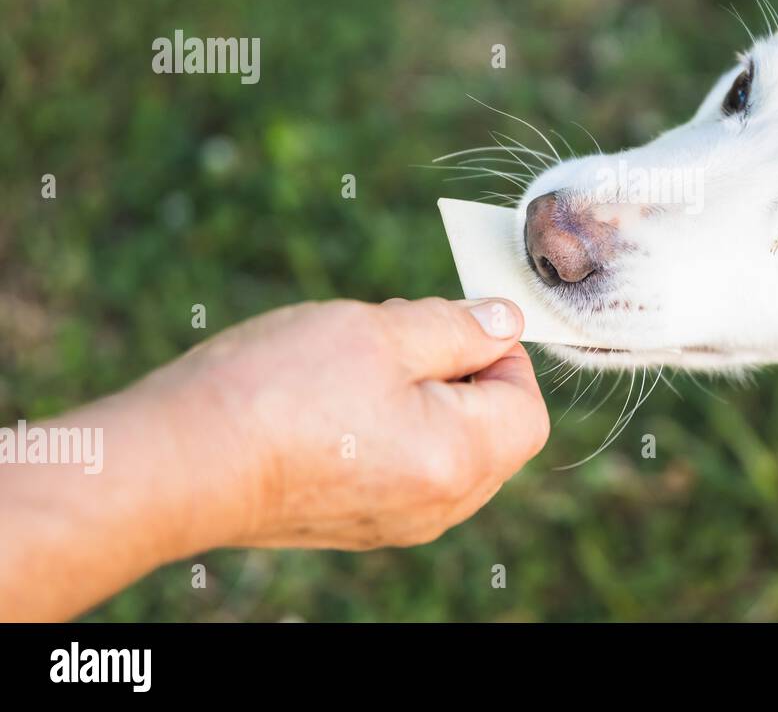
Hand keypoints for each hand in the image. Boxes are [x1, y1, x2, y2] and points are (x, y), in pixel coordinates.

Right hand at [142, 297, 549, 551]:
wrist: (179, 462)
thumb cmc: (279, 391)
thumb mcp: (383, 332)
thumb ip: (458, 328)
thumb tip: (505, 322)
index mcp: (462, 459)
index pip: (527, 404)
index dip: (501, 354)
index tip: (450, 324)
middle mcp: (441, 506)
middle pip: (494, 433)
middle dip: (462, 375)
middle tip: (396, 340)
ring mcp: (400, 523)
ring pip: (449, 450)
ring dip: (424, 400)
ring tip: (357, 369)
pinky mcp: (359, 526)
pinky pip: (407, 471)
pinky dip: (393, 432)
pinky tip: (335, 405)